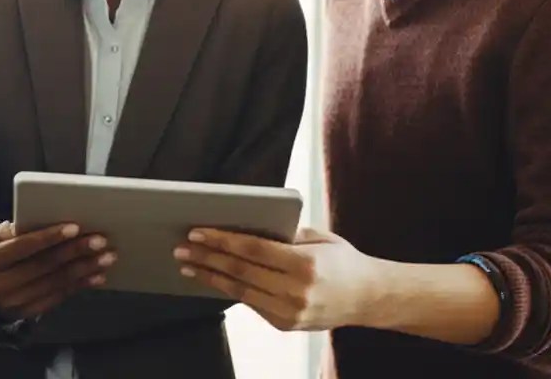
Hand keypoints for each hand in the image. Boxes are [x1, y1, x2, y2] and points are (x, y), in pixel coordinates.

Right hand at [0, 221, 115, 318]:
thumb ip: (10, 229)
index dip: (49, 237)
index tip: (75, 227)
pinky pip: (56, 299)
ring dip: (83, 270)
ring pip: (54, 284)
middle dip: (74, 252)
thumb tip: (33, 220)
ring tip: (106, 257)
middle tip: (100, 240)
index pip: (21, 247)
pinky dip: (79, 286)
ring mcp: (11, 303)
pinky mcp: (25, 314)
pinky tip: (97, 276)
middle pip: (43, 266)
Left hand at [174, 226, 380, 330]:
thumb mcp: (318, 237)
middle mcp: (296, 291)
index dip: (221, 240)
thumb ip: (284, 233)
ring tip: (189, 265)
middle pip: (240, 271)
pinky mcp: (285, 324)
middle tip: (181, 248)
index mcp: (305, 264)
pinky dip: (229, 289)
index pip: (252, 250)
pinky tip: (213, 278)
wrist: (369, 298)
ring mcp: (290, 312)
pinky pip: (250, 303)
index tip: (197, 232)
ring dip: (210, 277)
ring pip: (239, 291)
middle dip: (207, 258)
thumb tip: (243, 225)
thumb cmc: (342, 260)